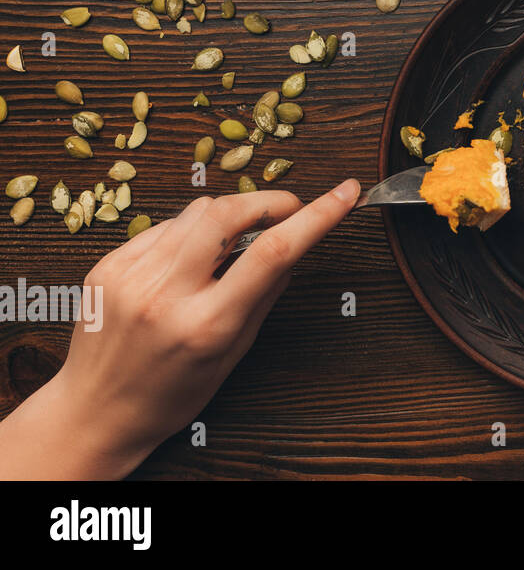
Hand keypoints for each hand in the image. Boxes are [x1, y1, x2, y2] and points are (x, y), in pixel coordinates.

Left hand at [0, 181, 358, 478]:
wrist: (94, 413)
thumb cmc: (170, 394)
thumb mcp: (233, 353)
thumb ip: (264, 295)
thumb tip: (294, 246)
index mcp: (206, 325)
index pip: (273, 252)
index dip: (318, 216)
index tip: (345, 193)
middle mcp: (165, 295)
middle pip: (228, 213)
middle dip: (269, 199)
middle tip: (289, 208)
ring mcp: (130, 277)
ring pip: (196, 212)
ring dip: (229, 216)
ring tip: (232, 244)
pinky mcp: (107, 266)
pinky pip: (162, 227)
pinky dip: (189, 232)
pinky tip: (190, 259)